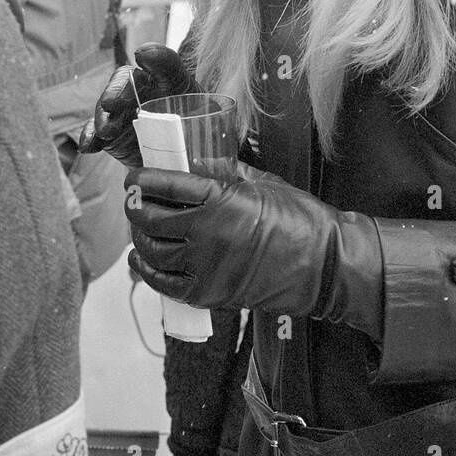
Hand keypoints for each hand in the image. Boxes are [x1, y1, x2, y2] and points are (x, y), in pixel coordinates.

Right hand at [78, 44, 196, 167]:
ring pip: (107, 107)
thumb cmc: (193, 126)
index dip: (156, 57)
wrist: (180, 157)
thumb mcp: (204, 113)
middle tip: (112, 104)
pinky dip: (90, 137)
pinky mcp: (110, 134)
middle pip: (125, 82)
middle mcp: (140, 88)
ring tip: (106, 131)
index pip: (163, 62)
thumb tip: (190, 113)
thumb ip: (202, 113)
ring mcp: (122, 111)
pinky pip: (96, 133)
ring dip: (103, 117)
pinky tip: (88, 146)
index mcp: (167, 78)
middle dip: (116, 91)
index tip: (143, 56)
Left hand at [125, 166, 383, 340]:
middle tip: (133, 199)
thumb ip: (226, 172)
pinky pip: (165, 285)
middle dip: (135, 206)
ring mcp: (205, 267)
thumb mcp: (262, 182)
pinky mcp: (209, 294)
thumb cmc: (299, 218)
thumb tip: (200, 161)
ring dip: (139, 237)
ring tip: (140, 227)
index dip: (143, 180)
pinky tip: (141, 261)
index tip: (135, 176)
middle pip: (151, 218)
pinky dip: (147, 272)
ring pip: (153, 252)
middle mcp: (207, 233)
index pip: (167, 185)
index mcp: (220, 198)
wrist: (322, 265)